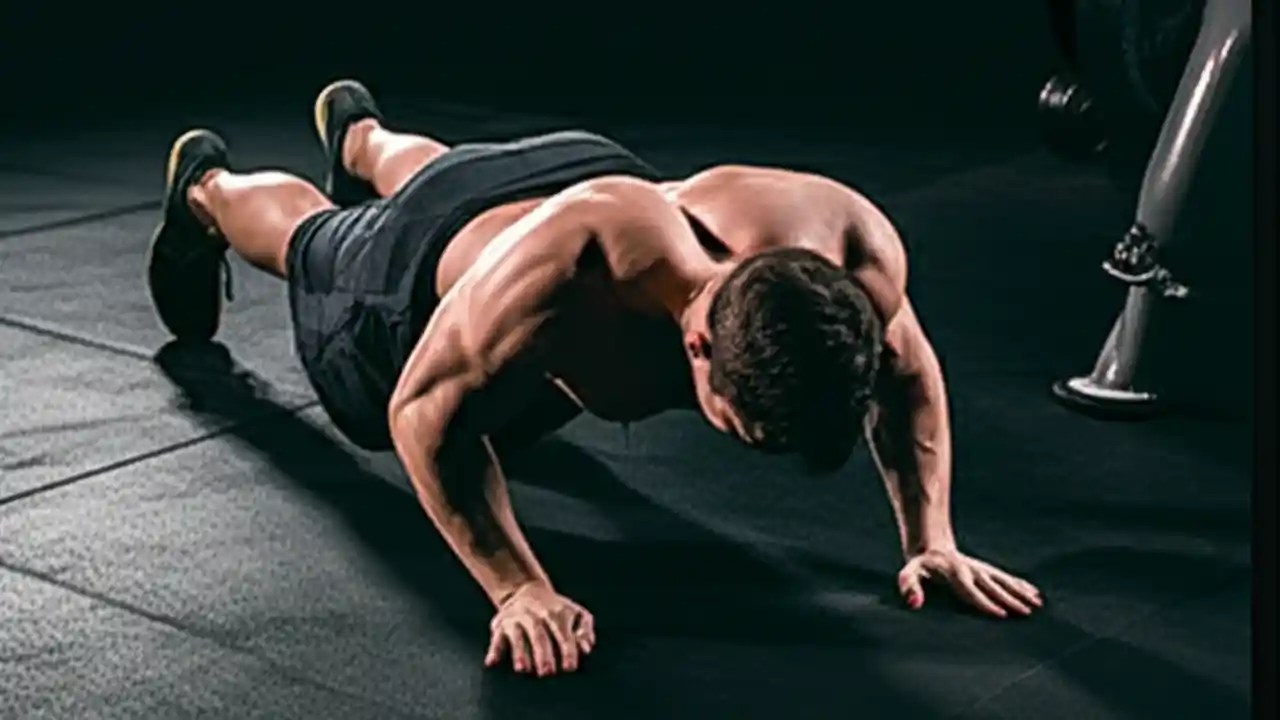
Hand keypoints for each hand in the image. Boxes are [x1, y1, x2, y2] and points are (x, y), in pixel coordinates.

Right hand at [484, 582, 595, 675]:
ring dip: (519, 651)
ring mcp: (516, 617)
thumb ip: (585, 628)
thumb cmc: (557, 609)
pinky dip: (494, 649)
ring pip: (517, 634)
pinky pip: (497, 636)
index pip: (562, 632)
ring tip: (523, 669)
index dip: (567, 649)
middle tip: (547, 673)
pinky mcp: (501, 623)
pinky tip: (492, 663)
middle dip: (542, 653)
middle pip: (539, 634)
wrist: (526, 589)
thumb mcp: (576, 612)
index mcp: (557, 612)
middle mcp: (535, 613)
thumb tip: (587, 648)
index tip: (569, 667)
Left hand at [898, 548, 1042, 617]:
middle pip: (993, 586)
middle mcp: (971, 570)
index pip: (972, 591)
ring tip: (1037, 602)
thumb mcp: (908, 573)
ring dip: (1020, 591)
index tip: (1001, 613)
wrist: (929, 545)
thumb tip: (914, 603)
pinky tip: (1034, 593)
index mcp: (955, 574)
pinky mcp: (985, 569)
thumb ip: (909, 586)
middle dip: (1010, 599)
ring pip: (1004, 580)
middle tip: (1026, 611)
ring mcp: (980, 568)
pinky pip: (1006, 577)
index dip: (985, 602)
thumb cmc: (919, 565)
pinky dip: (1020, 584)